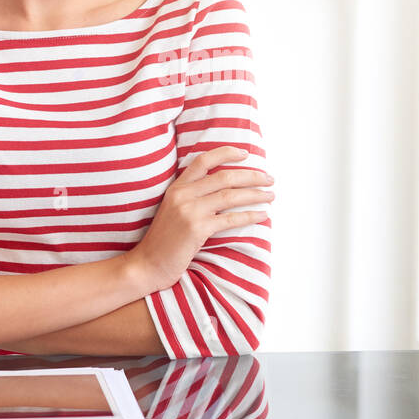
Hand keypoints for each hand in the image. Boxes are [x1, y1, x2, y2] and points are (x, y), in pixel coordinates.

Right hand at [126, 146, 273, 293]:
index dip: (226, 153)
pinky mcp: (197, 229)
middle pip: (224, 176)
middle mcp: (183, 195)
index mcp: (176, 187)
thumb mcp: (172, 211)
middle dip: (251, 176)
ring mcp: (189, 211)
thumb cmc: (163, 241)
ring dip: (255, 194)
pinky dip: (250, 215)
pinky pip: (231, 219)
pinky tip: (262, 215)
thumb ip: (191, 197)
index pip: (203, 160)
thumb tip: (222, 190)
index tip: (245, 154)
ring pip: (230, 195)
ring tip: (271, 195)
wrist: (147, 265)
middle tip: (269, 179)